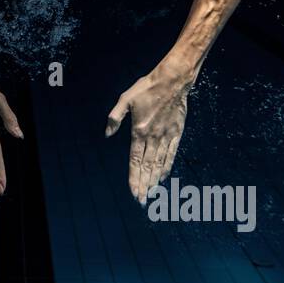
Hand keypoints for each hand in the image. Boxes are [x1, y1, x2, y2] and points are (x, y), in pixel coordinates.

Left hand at [105, 66, 192, 204]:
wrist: (172, 81)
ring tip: (152, 195)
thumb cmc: (146, 88)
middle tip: (142, 201)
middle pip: (148, 167)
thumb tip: (107, 134)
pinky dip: (167, 167)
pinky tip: (163, 177)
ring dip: (155, 180)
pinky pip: (171, 154)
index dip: (134, 178)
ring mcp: (166, 136)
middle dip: (144, 185)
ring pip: (159, 163)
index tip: (133, 192)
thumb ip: (115, 118)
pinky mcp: (176, 133)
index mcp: (139, 131)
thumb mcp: (125, 99)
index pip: (135, 160)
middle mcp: (153, 137)